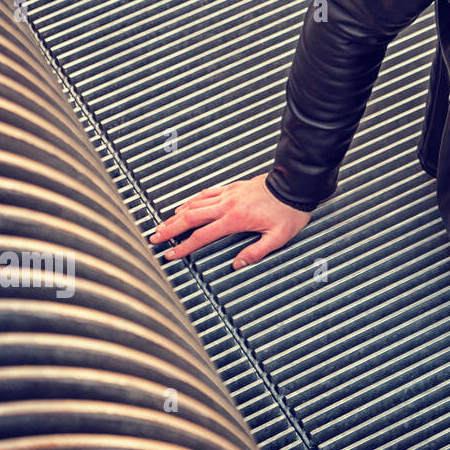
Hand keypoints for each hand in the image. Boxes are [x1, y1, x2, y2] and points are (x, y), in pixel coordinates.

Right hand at [149, 172, 312, 269]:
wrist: (296, 184)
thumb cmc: (289, 211)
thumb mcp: (278, 237)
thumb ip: (257, 251)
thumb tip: (238, 265)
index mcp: (235, 219)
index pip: (202, 236)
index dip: (185, 246)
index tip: (171, 254)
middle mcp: (227, 205)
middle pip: (191, 217)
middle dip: (170, 228)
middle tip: (154, 237)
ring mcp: (228, 194)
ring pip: (195, 204)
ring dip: (176, 214)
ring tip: (162, 224)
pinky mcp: (232, 187)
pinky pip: (206, 193)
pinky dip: (192, 200)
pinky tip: (184, 205)